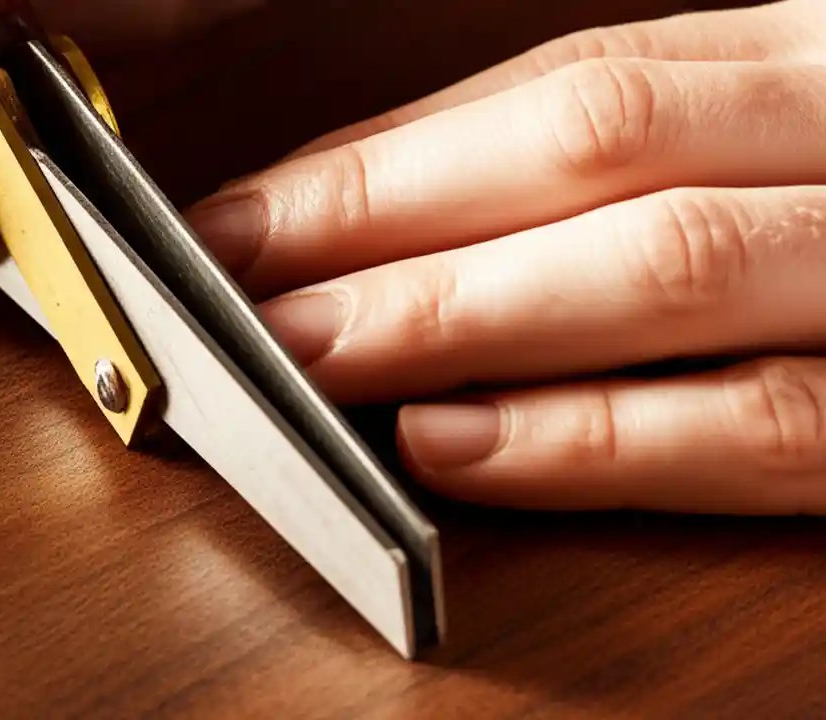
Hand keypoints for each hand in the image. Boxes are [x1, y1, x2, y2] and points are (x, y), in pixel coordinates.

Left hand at [187, 0, 825, 514]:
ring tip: (311, 356)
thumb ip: (603, 170)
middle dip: (387, 222)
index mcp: (802, 59)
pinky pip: (758, 428)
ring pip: (665, 266)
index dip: (382, 159)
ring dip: (455, 316)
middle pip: (592, 149)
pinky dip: (591, 437)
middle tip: (240, 289)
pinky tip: (455, 445)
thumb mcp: (764, 149)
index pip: (567, 87)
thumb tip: (371, 216)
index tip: (243, 217)